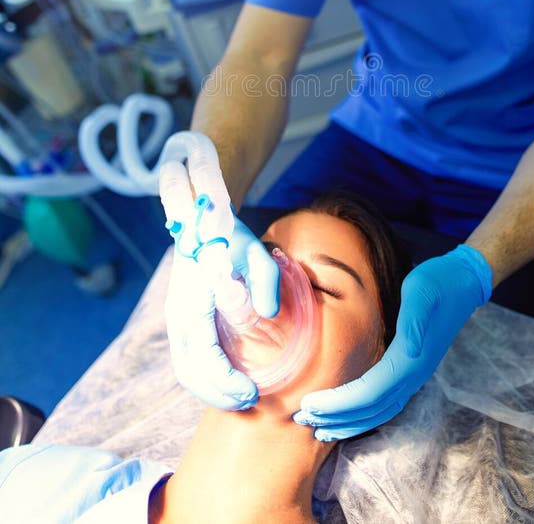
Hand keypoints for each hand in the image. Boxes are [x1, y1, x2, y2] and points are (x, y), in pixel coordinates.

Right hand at [159, 136, 279, 408]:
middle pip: (190, 369)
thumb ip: (264, 278)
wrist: (199, 219)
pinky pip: (188, 360)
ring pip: (186, 368)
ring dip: (211, 390)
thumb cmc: (228, 235)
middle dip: (219, 392)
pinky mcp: (181, 322)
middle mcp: (178, 313)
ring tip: (242, 397)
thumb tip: (271, 313)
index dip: (224, 378)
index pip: (201, 351)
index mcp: (192, 298)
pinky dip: (205, 379)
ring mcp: (176, 319)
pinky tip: (229, 383)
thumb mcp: (253, 249)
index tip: (251, 392)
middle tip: (251, 401)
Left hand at [293, 244, 491, 439]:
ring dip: (349, 422)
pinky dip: (364, 413)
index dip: (339, 403)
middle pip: (371, 409)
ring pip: (380, 411)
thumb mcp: (422, 291)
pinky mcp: (413, 368)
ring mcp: (416, 374)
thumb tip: (410, 349)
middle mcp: (415, 374)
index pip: (370, 392)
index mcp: (412, 358)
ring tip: (320, 428)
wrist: (465, 282)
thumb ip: (414, 319)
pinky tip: (347, 414)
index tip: (310, 404)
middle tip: (302, 419)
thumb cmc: (439, 281)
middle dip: (336, 417)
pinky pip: (386, 401)